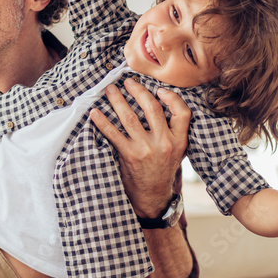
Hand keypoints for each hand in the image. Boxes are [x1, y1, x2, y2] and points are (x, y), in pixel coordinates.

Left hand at [89, 80, 189, 217]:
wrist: (153, 196)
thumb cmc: (163, 169)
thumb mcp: (178, 150)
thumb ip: (173, 130)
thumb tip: (158, 101)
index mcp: (179, 140)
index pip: (182, 112)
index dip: (172, 97)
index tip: (159, 89)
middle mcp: (164, 143)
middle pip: (152, 108)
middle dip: (138, 91)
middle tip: (127, 82)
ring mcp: (146, 149)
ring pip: (130, 117)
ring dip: (118, 101)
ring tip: (110, 91)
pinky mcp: (130, 156)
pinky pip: (114, 134)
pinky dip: (102, 122)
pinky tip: (95, 113)